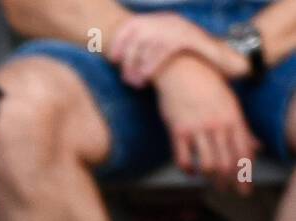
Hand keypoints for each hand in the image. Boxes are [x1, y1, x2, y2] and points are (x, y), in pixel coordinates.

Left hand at [109, 13, 230, 86]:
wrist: (224, 59)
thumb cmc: (191, 61)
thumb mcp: (164, 53)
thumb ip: (146, 53)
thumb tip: (123, 63)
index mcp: (161, 21)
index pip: (132, 25)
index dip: (119, 41)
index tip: (113, 60)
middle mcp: (169, 21)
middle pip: (138, 35)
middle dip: (128, 58)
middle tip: (126, 80)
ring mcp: (181, 27)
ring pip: (150, 43)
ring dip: (139, 64)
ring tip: (136, 83)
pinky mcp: (191, 38)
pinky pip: (166, 49)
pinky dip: (153, 63)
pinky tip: (148, 76)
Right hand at [152, 54, 260, 195]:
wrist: (182, 69)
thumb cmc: (208, 85)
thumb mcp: (230, 105)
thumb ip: (243, 129)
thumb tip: (257, 148)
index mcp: (234, 118)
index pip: (243, 153)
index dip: (245, 175)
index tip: (245, 190)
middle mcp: (218, 124)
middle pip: (227, 162)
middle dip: (229, 182)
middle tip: (228, 192)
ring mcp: (198, 128)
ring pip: (208, 163)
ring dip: (210, 178)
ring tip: (210, 183)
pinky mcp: (178, 130)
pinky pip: (184, 157)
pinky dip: (188, 169)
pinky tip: (191, 171)